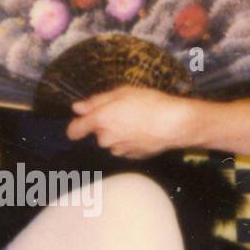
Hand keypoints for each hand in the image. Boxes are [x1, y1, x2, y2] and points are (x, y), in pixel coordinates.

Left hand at [66, 85, 193, 158]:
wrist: (174, 124)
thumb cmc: (149, 103)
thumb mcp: (122, 93)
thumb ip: (96, 101)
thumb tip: (77, 108)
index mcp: (100, 121)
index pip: (75, 130)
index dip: (75, 126)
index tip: (81, 121)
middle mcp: (106, 139)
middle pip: (98, 134)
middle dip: (106, 125)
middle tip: (124, 111)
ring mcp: (120, 150)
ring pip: (112, 141)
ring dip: (119, 133)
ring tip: (138, 120)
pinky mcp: (133, 156)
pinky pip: (125, 148)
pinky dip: (131, 141)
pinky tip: (144, 131)